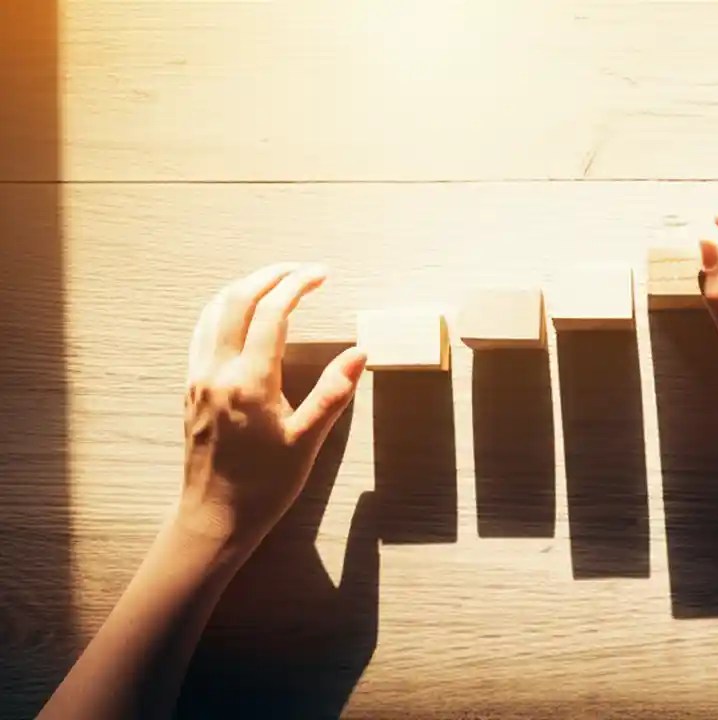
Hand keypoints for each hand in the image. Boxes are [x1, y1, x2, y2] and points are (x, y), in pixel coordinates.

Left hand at [182, 263, 366, 547]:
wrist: (215, 516)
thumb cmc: (265, 484)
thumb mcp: (308, 441)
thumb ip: (333, 393)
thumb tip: (359, 353)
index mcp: (249, 383)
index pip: (272, 314)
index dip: (298, 285)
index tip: (323, 274)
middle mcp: (217, 372)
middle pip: (238, 300)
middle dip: (271, 275)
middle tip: (303, 270)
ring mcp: (198, 377)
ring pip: (214, 310)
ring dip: (246, 287)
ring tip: (276, 281)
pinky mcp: (191, 386)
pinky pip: (203, 331)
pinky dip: (224, 308)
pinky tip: (242, 310)